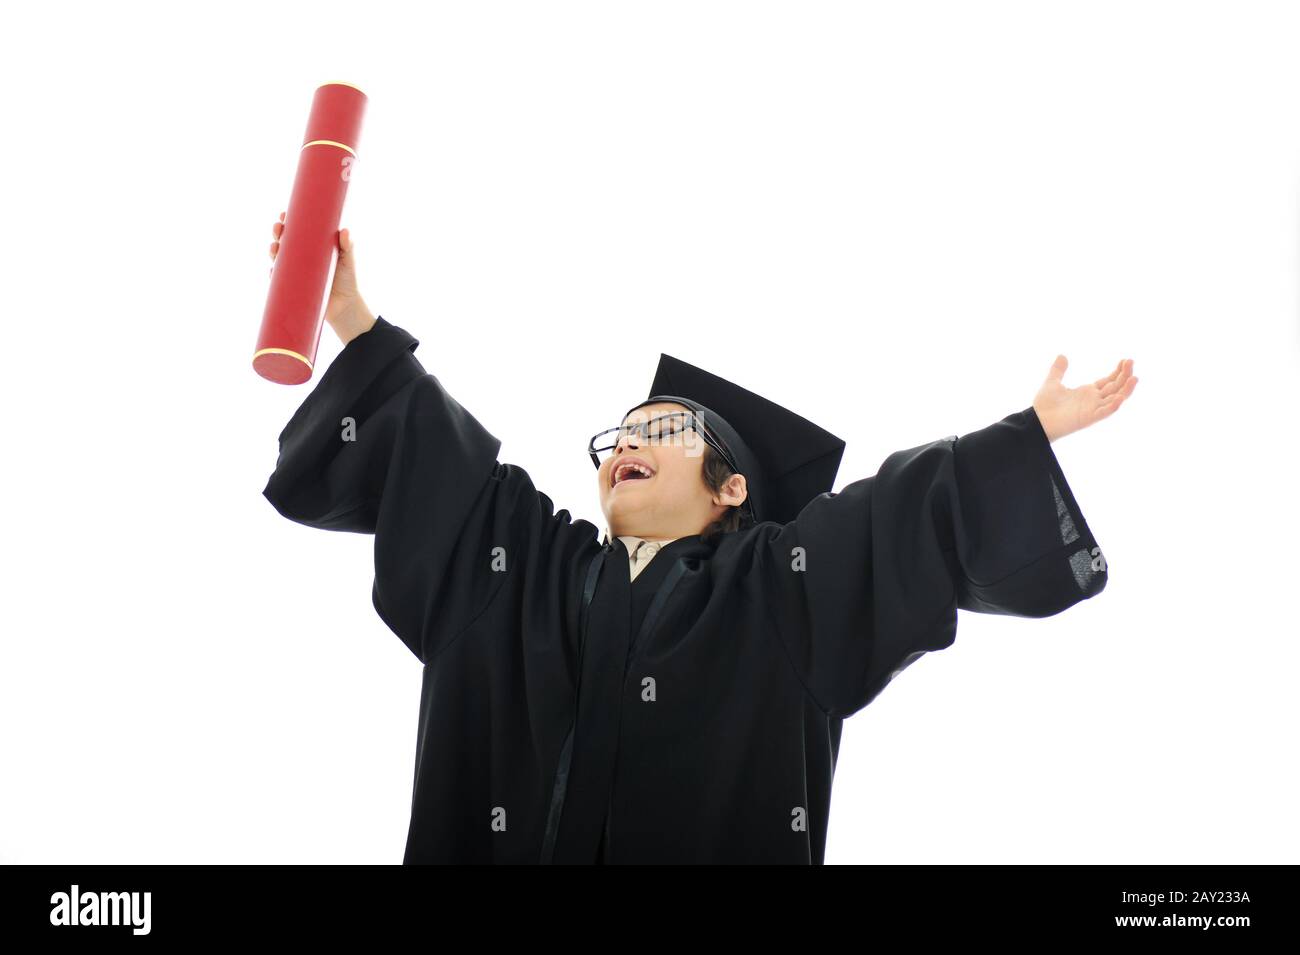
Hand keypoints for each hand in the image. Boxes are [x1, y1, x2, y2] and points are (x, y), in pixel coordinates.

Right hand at [269, 211, 375, 344]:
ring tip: (275, 248)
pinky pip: (279, 280)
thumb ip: (348, 246)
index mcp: (311, 248)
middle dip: (277, 233)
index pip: (297, 231)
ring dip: (272, 251)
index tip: (284, 214)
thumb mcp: (347, 261)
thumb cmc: (347, 280)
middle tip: (278, 228)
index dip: (288, 222)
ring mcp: (295, 273)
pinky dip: (274, 275)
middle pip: (284, 242)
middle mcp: (300, 258)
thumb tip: (345, 231)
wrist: (345, 306)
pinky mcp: (293, 288)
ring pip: (278, 259)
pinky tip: (273, 271)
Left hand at [1032, 356, 1137, 442]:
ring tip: (1135, 378)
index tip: (1125, 360)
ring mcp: (1092, 410)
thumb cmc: (1044, 405)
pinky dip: (1113, 406)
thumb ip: (1058, 370)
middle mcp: (1093, 400)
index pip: (1109, 381)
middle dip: (1124, 375)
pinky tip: (1120, 397)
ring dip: (1125, 390)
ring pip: (1115, 399)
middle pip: (1115, 387)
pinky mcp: (1088, 419)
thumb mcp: (1052, 382)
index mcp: (1087, 392)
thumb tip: (1062, 355)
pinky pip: (1104, 413)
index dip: (1118, 371)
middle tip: (1131, 362)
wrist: (1036, 421)